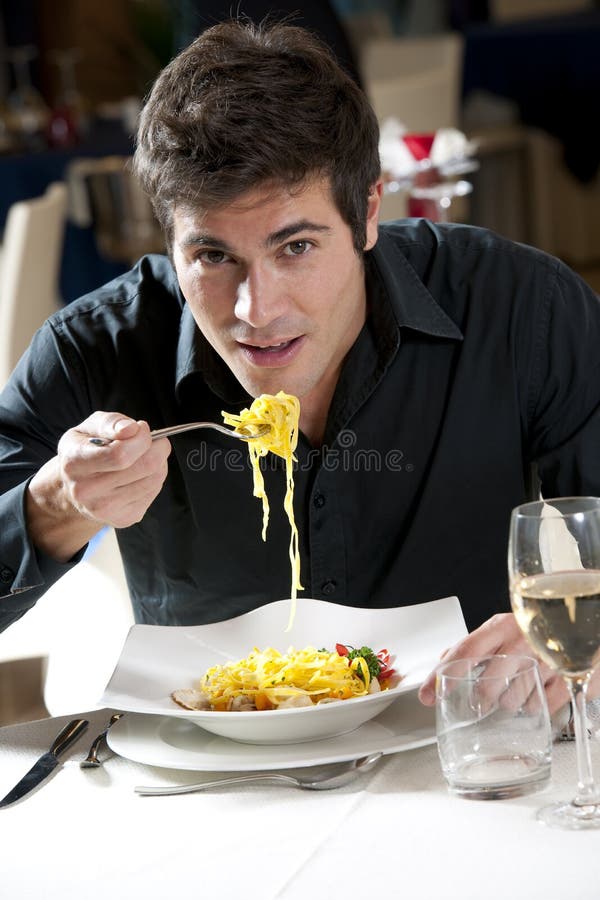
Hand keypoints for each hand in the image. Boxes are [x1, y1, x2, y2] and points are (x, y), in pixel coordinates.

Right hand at [27, 411, 170, 559]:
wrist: (74, 488)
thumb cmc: (86, 450)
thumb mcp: (88, 428)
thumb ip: (110, 422)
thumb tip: (131, 428)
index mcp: (74, 463)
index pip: (120, 455)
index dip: (140, 438)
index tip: (141, 428)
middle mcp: (86, 491)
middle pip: (145, 466)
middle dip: (158, 447)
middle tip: (155, 440)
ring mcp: (105, 509)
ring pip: (154, 478)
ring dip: (159, 462)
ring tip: (146, 455)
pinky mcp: (122, 519)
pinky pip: (154, 491)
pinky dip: (155, 477)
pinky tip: (141, 473)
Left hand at [418, 612, 599, 715]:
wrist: (587, 618)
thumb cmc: (541, 625)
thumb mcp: (505, 627)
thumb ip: (476, 643)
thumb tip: (443, 659)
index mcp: (501, 626)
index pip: (463, 652)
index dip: (440, 676)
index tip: (427, 694)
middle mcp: (522, 642)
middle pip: (486, 686)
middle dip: (481, 697)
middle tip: (484, 697)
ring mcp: (546, 662)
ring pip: (511, 702)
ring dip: (509, 702)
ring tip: (518, 687)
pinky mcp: (569, 681)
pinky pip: (538, 708)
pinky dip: (533, 705)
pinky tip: (536, 692)